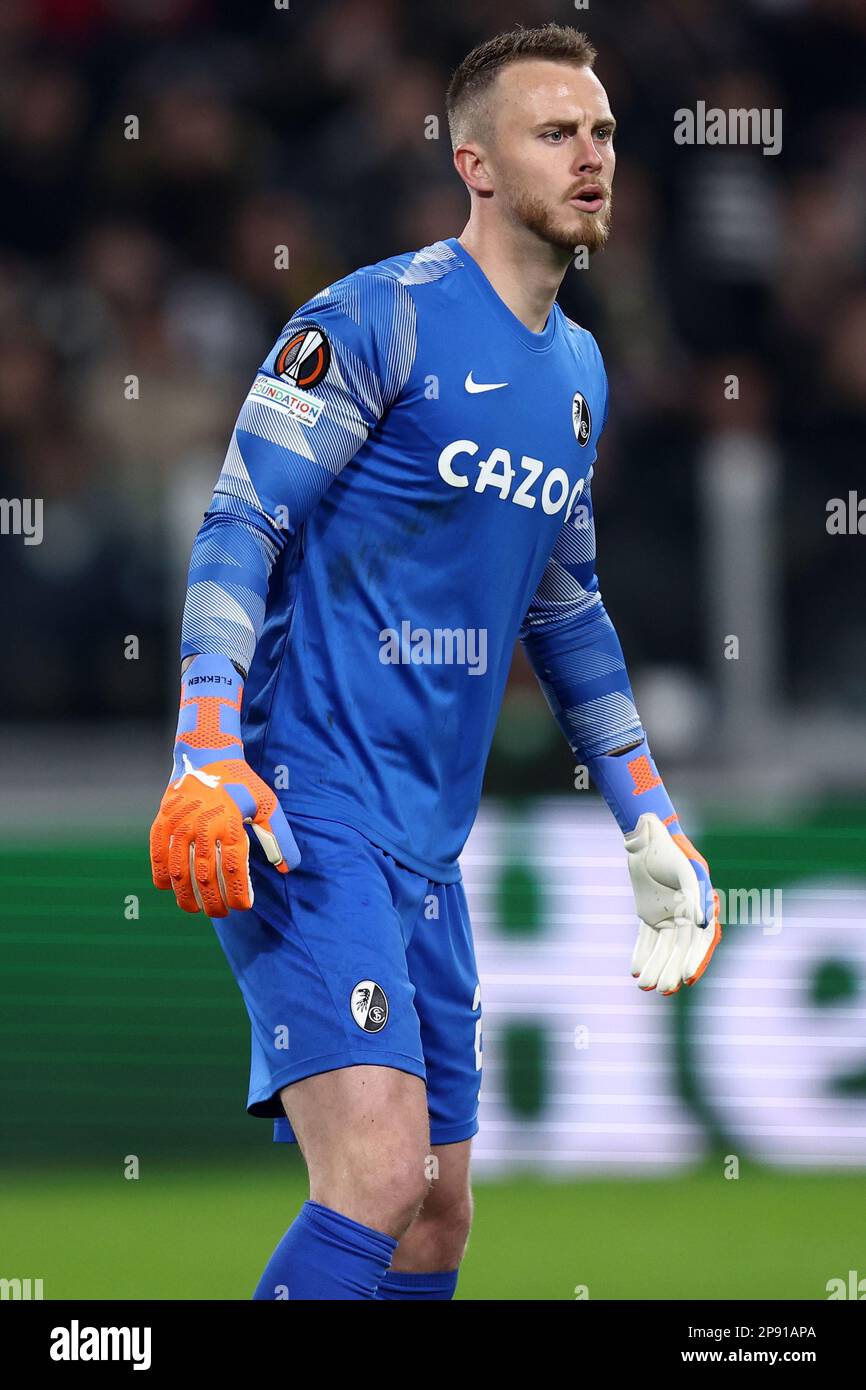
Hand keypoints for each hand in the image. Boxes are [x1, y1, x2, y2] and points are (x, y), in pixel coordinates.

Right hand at [149, 654, 299, 916]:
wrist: (206, 755)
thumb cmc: (241, 783)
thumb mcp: (267, 805)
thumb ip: (278, 837)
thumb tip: (288, 868)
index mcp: (230, 825)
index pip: (234, 870)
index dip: (237, 894)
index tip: (243, 908)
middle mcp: (203, 828)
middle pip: (205, 877)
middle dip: (213, 902)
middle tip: (220, 914)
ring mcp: (179, 825)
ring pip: (179, 872)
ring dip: (185, 896)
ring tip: (193, 909)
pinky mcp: (162, 821)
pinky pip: (158, 856)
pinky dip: (161, 875)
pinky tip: (168, 888)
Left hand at [623, 811, 720, 994]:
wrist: (646, 835)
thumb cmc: (669, 848)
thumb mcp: (685, 868)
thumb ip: (696, 893)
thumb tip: (703, 921)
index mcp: (702, 903)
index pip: (702, 938)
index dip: (697, 959)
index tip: (688, 977)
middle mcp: (687, 913)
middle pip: (681, 948)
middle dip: (672, 970)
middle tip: (664, 990)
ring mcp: (668, 914)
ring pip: (662, 947)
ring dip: (655, 967)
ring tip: (645, 987)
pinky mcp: (649, 913)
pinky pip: (646, 938)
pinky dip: (641, 953)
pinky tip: (635, 971)